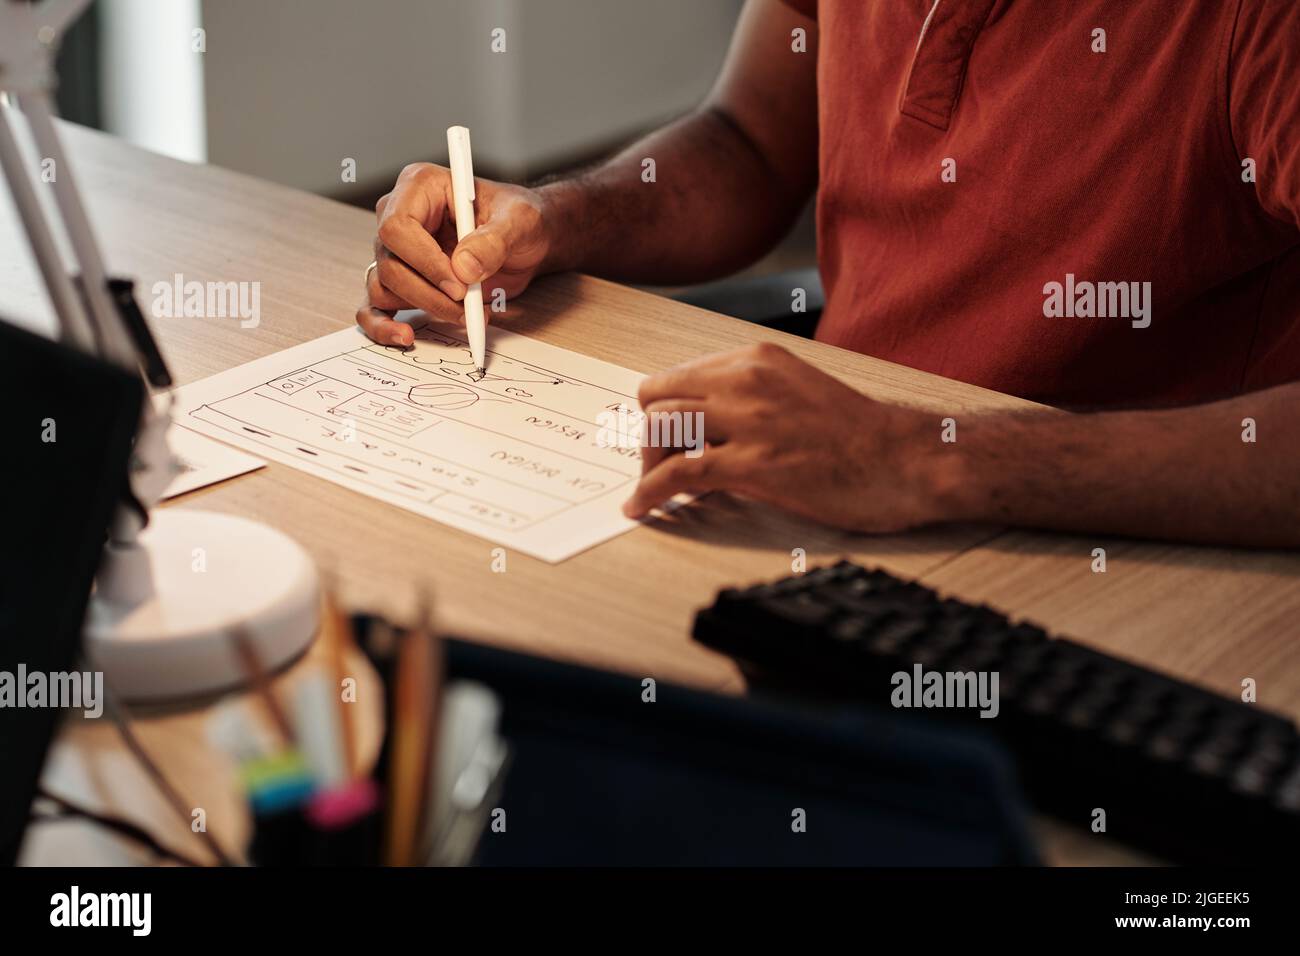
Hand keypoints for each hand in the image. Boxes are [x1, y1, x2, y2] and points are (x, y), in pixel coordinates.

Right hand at [356, 162, 552, 346]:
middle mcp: (399, 216)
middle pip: (390, 262)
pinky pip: (375, 307)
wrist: (526, 241)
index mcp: (420, 187)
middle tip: (466, 305)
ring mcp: (395, 251)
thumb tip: (463, 268)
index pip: (397, 226)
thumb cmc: (519, 220)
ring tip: (465, 315)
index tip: (459, 285)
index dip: (424, 261)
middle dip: (428, 292)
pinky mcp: (401, 282)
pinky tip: (405, 337)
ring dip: (424, 308)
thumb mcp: (519, 221)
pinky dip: (384, 326)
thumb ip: (493, 241)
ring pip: (384, 287)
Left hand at [622, 343, 951, 531]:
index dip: (662, 412)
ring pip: (660, 428)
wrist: (907, 460)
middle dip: (649, 435)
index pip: (676, 376)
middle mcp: (747, 380)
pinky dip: (648, 493)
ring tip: (656, 489)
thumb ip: (754, 397)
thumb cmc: (861, 436)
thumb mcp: (798, 391)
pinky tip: (642, 509)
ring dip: (647, 463)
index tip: (663, 440)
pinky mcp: (753, 464)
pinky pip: (676, 474)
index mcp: (757, 360)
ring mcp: (749, 421)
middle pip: (657, 396)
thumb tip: (711, 423)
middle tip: (659, 465)